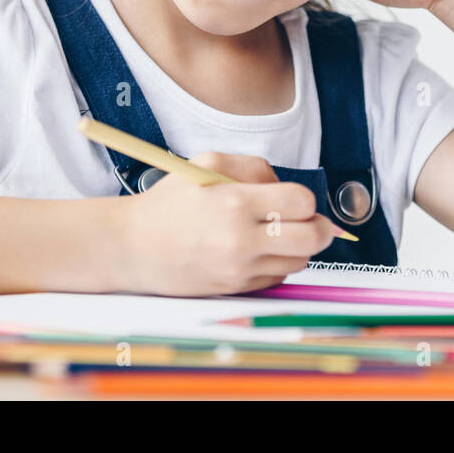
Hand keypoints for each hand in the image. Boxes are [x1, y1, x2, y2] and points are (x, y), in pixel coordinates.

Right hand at [118, 151, 339, 296]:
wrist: (132, 247)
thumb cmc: (169, 202)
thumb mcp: (207, 163)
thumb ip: (253, 166)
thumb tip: (286, 186)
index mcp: (235, 203)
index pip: (302, 203)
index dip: (307, 199)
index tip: (297, 199)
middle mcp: (241, 240)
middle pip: (312, 239)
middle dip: (321, 228)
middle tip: (314, 221)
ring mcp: (239, 270)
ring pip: (299, 262)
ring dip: (300, 247)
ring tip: (281, 234)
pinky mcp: (235, 289)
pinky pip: (277, 278)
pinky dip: (278, 264)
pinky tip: (260, 251)